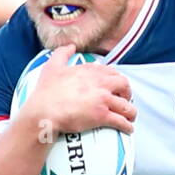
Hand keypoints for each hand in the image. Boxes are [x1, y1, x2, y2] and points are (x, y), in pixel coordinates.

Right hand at [18, 44, 136, 136]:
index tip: (115, 87)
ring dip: (131, 111)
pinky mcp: (102, 116)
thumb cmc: (46, 92)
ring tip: (130, 116)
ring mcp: (102, 100)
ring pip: (126, 105)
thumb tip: (71, 46)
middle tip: (124, 99)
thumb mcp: (52, 66)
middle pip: (124, 85)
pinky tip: (128, 129)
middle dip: (127, 93)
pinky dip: (127, 126)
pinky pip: (121, 121)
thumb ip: (62, 54)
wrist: (44, 111)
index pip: (111, 72)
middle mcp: (100, 83)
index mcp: (90, 71)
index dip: (116, 80)